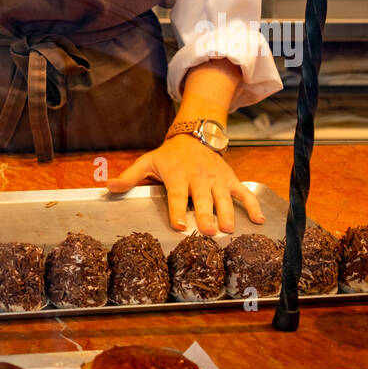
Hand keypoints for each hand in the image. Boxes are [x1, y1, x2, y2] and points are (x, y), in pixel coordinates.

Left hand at [106, 136, 264, 235]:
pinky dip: (253, 205)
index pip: (177, 195)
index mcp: (177, 175)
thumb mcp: (147, 162)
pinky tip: (259, 220)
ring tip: (229, 230)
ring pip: (223, 197)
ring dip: (228, 213)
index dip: (177, 210)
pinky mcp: (230, 178)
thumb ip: (130, 177)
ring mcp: (217, 178)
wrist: (194, 136)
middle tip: (208, 232)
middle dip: (206, 215)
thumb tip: (108, 187)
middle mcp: (199, 176)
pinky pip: (243, 192)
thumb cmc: (168, 156)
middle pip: (202, 198)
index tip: (178, 225)